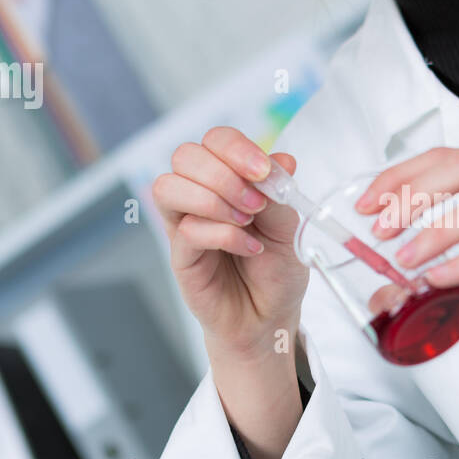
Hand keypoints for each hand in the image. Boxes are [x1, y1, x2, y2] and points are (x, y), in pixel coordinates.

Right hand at [151, 128, 309, 353]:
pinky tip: (248, 248)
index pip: (215, 141)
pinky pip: (187, 231)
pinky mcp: (181, 256)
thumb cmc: (277, 270)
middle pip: (185, 156)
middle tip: (256, 202)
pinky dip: (223, 235)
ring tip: (247, 221)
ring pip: (168, 187)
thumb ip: (279, 193)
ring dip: (213, 199)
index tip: (264, 171)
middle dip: (223, 172)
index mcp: (229, 179)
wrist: (271, 317)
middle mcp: (200, 196)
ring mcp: (185, 225)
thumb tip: (281, 159)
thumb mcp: (290, 226)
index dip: (236, 148)